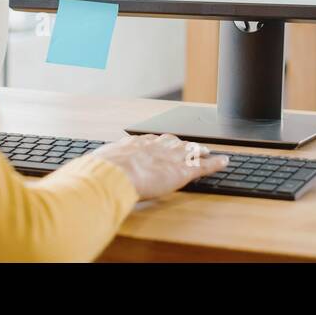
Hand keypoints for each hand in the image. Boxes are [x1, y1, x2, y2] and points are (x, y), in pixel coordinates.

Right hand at [90, 134, 229, 199]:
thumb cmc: (103, 171)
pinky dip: (215, 163)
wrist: (115, 173)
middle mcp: (156, 146)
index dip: (160, 143)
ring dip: (200, 151)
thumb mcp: (100, 163)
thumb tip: (91, 171)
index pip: (152, 141)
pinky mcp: (182, 170)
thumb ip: (102, 166)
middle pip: (174, 141)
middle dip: (182, 143)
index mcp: (136, 144)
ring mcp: (170, 157)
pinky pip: (204, 166)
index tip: (162, 143)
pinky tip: (224, 162)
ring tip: (207, 150)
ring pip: (191, 151)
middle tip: (189, 144)